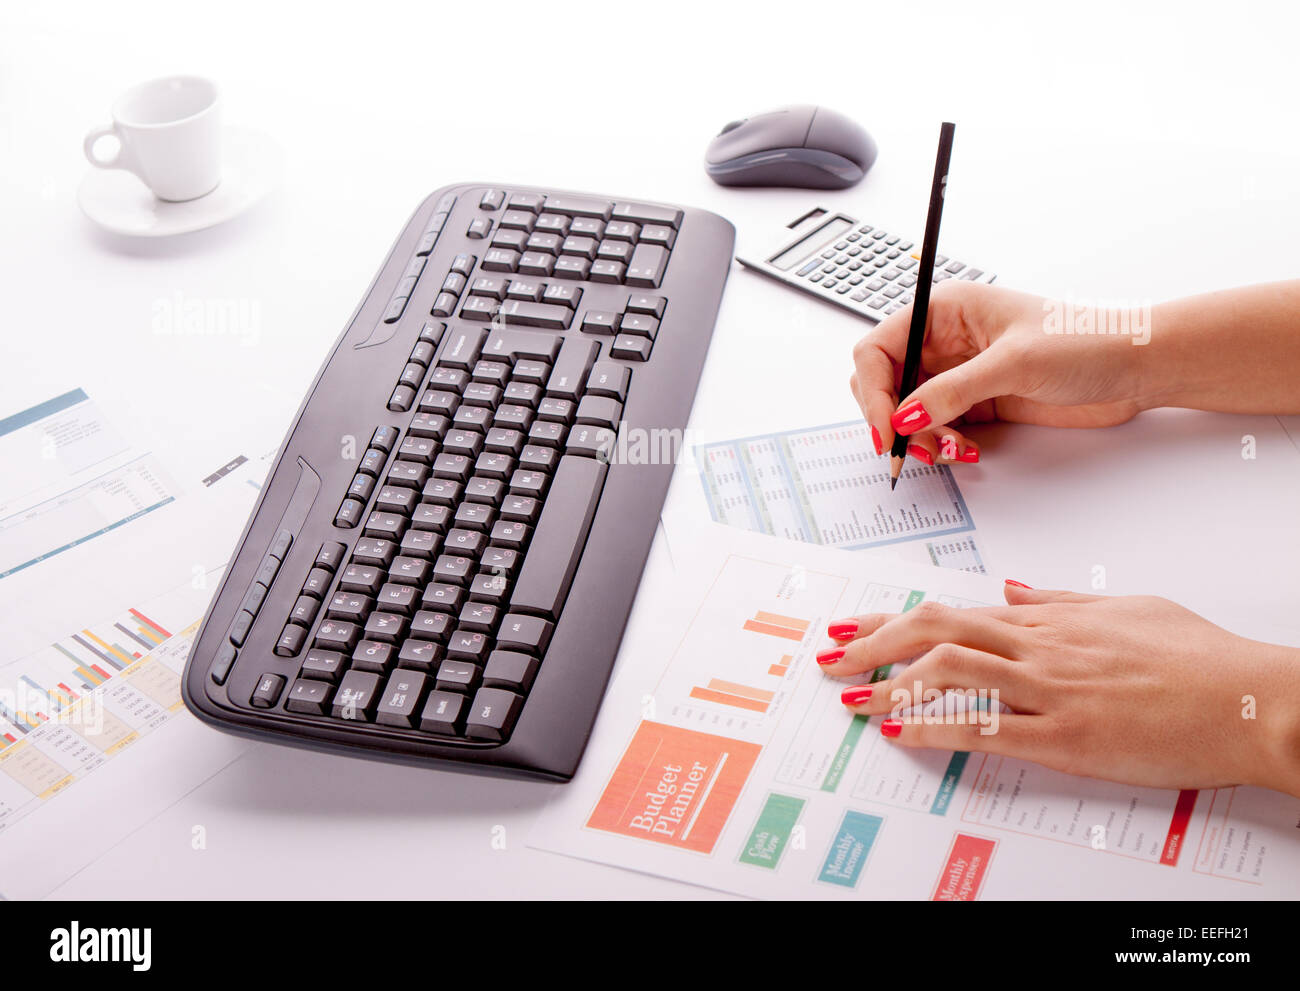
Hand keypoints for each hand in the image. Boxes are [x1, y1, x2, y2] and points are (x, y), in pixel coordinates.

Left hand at [818, 583, 1299, 794]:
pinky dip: (936, 728)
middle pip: (936, 632)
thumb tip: (1012, 588)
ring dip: (890, 684)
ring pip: (951, 672)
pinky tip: (901, 732)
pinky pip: (986, 730)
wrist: (1250, 698)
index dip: (893, 620)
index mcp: (1050, 620)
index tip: (852, 627)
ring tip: (850, 698)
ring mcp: (1051, 692)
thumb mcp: (1124, 608)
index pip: (952, 611)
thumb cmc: (1198, 656)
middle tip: (831, 658)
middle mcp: (1040, 649)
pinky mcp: (1068, 738)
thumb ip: (1060, 600)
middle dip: (873, 644)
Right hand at [849, 282, 1149, 463]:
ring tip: (952, 451)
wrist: (1136, 366)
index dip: (872, 390)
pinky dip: (941, 444)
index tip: (886, 428)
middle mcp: (945, 340)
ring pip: (909, 411)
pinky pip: (937, 427)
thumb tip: (904, 417)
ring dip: (920, 438)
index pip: (879, 349)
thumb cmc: (1085, 341)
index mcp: (944, 311)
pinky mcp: (978, 401)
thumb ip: (952, 391)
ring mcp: (960, 372)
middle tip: (914, 448)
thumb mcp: (1013, 363)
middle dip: (894, 419)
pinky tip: (967, 450)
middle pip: (886, 383)